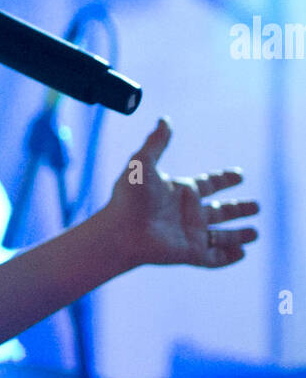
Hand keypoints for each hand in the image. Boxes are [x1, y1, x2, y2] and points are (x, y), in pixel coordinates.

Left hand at [102, 117, 259, 269]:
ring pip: (220, 236)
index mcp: (181, 191)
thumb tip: (164, 119)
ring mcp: (190, 234)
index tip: (239, 175)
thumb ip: (156, 142)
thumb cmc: (128, 197)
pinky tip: (242, 254)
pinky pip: (213, 258)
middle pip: (220, 211)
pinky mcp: (190, 253)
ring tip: (255, 234)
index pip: (209, 184)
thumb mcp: (142, 163)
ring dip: (238, 234)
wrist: (119, 231)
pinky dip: (228, 256)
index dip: (225, 179)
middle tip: (257, 206)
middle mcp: (188, 213)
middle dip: (239, 209)